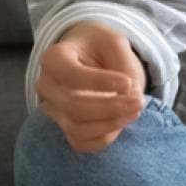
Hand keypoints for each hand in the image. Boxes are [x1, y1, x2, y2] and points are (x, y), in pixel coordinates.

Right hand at [35, 21, 147, 153]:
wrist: (89, 57)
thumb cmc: (99, 47)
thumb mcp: (114, 42)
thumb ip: (123, 63)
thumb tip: (129, 94)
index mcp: (53, 58)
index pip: (70, 75)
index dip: (100, 83)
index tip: (128, 83)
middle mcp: (46, 86)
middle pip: (74, 106)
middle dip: (111, 107)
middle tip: (139, 101)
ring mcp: (53, 110)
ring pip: (77, 128)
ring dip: (111, 124)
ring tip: (135, 111)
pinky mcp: (64, 127)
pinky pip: (81, 143)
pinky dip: (105, 137)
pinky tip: (122, 122)